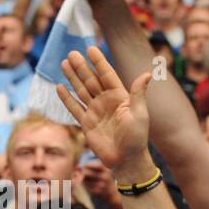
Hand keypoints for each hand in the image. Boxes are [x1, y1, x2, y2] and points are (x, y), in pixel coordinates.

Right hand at [57, 46, 151, 178]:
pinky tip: (59, 87)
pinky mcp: (86, 123)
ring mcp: (95, 112)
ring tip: (64, 63)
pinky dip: (67, 98)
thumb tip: (148, 73)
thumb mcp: (140, 113)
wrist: (126, 160)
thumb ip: (138, 93)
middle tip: (72, 53)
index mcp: (119, 97)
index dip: (99, 62)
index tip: (91, 49)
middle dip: (82, 67)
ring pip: (81, 90)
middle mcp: (106, 102)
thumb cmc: (136, 138)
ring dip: (73, 77)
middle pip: (91, 80)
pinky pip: (74, 108)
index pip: (107, 75)